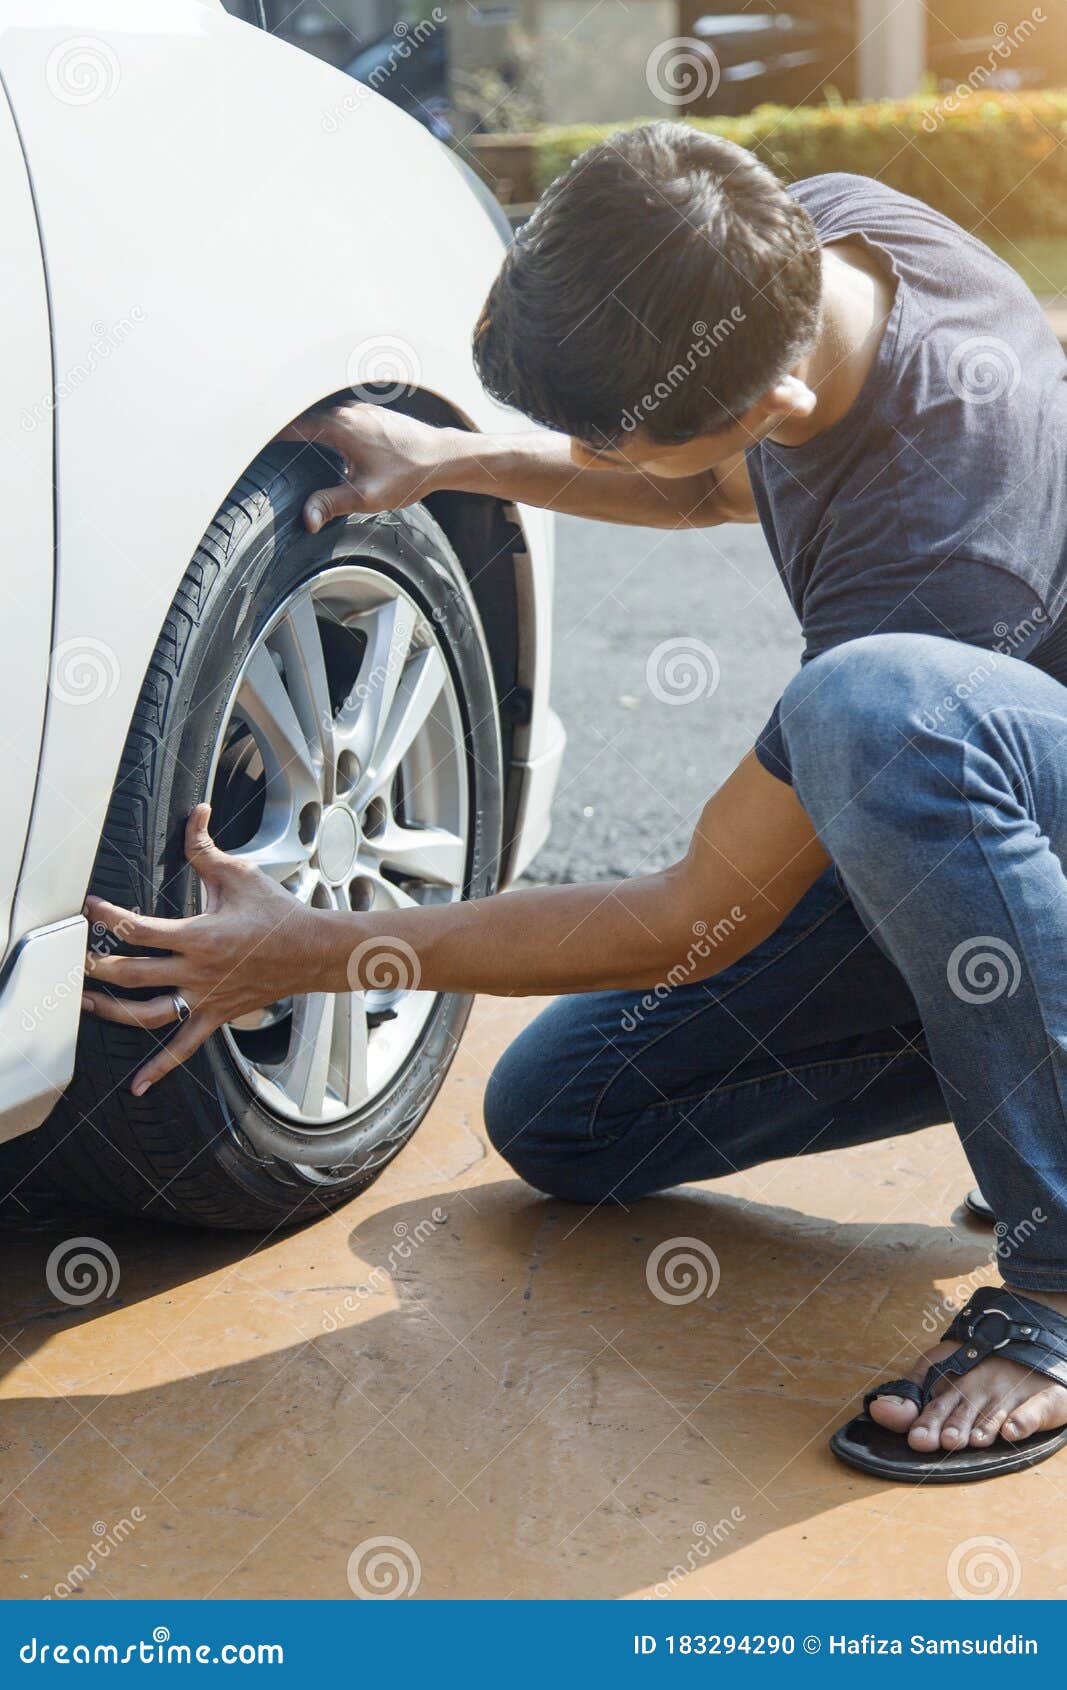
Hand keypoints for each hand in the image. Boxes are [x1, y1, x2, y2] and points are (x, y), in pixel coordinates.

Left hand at [82, 806, 332, 1094]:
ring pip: (147, 1013)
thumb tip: (195, 814)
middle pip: (132, 974)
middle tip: (76, 956)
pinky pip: (183, 1047)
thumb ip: (206, 849)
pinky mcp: (215, 1016)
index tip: (90, 908)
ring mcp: (205, 998)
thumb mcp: (240, 875)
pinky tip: (137, 1085)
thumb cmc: (278, 914)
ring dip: (111, 1010)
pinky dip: (158, 1069)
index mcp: (199, 935)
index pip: (139, 929)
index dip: (108, 917)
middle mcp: (197, 971)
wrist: (312, 951)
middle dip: (97, 966)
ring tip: (86, 1001)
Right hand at [276, 402, 456, 529]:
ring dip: (310, 435)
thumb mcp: (366, 496)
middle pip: (305, 423)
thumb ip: (332, 504)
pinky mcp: (373, 416)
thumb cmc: (409, 474)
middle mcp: (347, 412)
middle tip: (265, 451)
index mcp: (339, 426)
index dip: (269, 436)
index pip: (292, 428)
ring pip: (324, 421)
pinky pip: (341, 422)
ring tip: (291, 451)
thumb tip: (306, 519)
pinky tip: (328, 450)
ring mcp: (361, 411)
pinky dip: (329, 433)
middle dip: (286, 437)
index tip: (251, 444)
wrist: (444, 456)